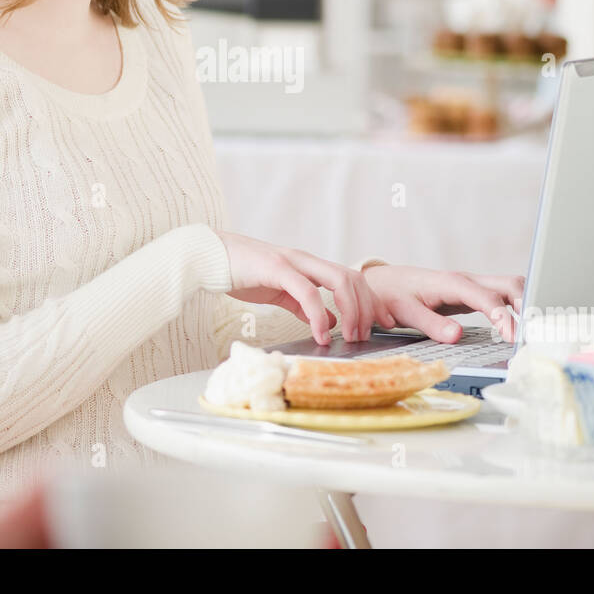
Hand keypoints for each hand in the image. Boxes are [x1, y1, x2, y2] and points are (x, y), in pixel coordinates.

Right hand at [216, 231, 395, 345]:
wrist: (210, 256)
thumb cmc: (242, 273)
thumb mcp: (279, 292)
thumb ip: (302, 305)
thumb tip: (328, 322)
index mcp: (308, 265)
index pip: (352, 279)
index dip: (371, 300)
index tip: (383, 322)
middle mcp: (306, 260)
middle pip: (353, 278)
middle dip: (367, 308)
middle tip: (367, 335)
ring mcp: (293, 262)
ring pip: (339, 280)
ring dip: (351, 311)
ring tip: (350, 336)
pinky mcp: (276, 268)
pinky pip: (307, 292)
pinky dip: (320, 315)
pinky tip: (321, 334)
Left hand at [362, 264, 524, 343]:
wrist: (382, 284)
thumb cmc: (392, 295)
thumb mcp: (406, 312)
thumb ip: (431, 324)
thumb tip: (456, 336)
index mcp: (451, 283)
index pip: (486, 297)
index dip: (503, 316)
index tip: (513, 337)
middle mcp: (466, 280)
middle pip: (509, 284)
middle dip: (527, 304)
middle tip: (535, 332)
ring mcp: (471, 285)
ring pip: (510, 287)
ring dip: (526, 304)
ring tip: (536, 330)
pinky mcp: (472, 294)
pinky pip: (501, 297)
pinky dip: (516, 308)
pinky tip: (521, 326)